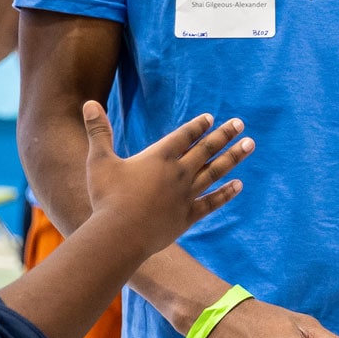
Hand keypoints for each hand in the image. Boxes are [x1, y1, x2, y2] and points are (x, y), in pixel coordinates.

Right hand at [83, 103, 252, 258]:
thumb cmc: (106, 197)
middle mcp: (177, 173)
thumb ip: (98, 132)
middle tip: (240, 123)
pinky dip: (226, 193)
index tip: (211, 118)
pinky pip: (212, 201)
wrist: (119, 235)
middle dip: (224, 134)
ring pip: (215, 171)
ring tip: (250, 145)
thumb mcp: (98, 161)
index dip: (197, 126)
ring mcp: (186, 194)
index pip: (184, 136)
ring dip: (234, 157)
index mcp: (158, 157)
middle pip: (206, 149)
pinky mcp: (188, 216)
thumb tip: (88, 103)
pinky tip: (239, 185)